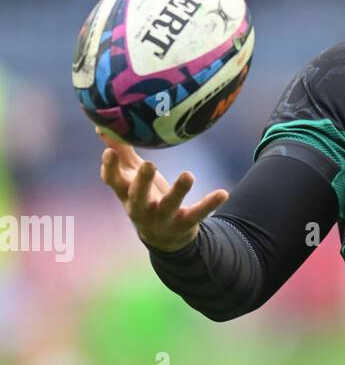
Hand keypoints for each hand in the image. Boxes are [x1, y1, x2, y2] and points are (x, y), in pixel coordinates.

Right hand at [97, 128, 228, 251]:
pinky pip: (197, 214)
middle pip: (138, 196)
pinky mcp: (184, 224)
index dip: (110, 169)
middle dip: (142, 181)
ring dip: (178, 191)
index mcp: (127, 194)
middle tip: (149, 164)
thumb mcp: (131, 178)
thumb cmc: (145, 197)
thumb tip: (102, 126)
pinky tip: (223, 193)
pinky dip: (209, 204)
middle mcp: (142, 209)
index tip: (109, 153)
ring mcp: (163, 219)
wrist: (164, 238)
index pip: (113, 182)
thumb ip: (121, 153)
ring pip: (169, 205)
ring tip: (188, 175)